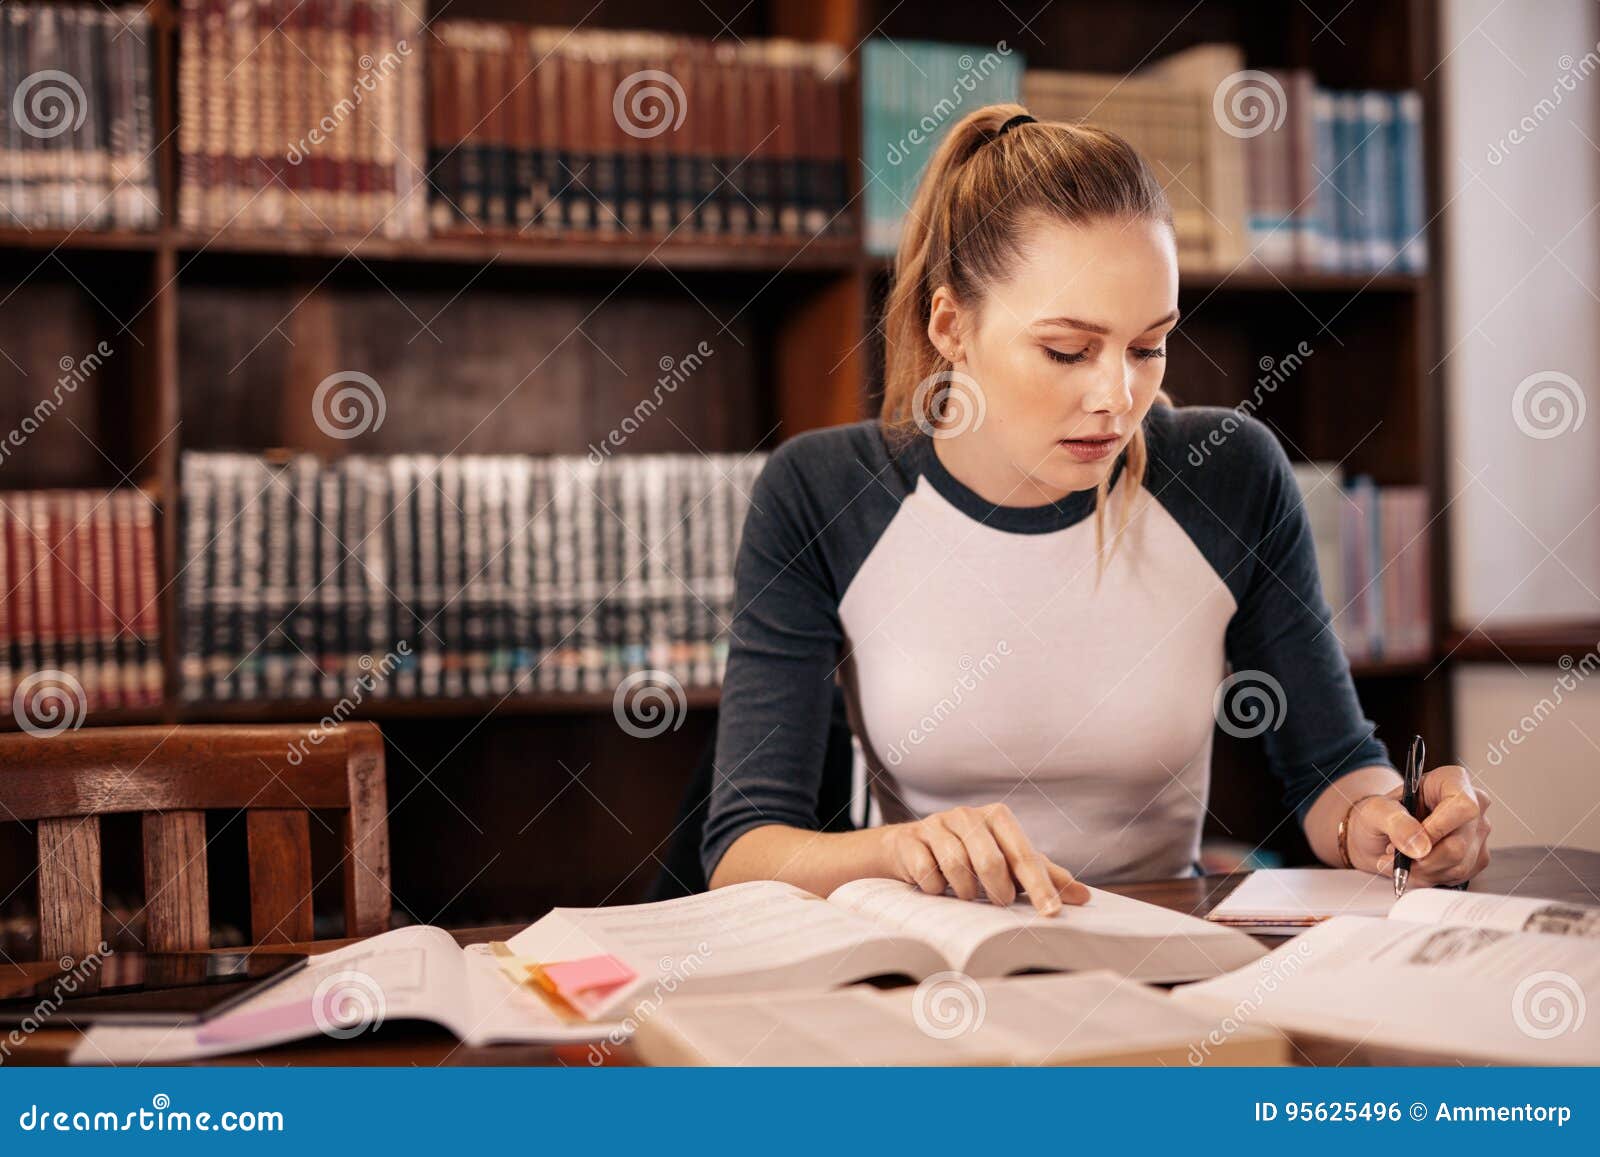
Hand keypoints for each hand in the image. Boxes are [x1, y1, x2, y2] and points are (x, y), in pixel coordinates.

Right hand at [881, 802, 1090, 914]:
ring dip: (964, 891)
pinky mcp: (911, 840)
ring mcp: (936, 824)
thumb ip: (1043, 877)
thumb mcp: (1007, 862)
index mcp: (997, 818)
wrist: (911, 847)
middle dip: (997, 891)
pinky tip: (937, 887)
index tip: (1051, 914)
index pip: (1024, 856)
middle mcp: (967, 815)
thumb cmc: (970, 855)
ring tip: (966, 895)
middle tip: (998, 903)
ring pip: (956, 866)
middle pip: (990, 861)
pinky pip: (927, 872)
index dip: (1039, 887)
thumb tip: (1085, 897)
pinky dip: (935, 888)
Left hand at [1345, 764, 1492, 886]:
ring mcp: (1478, 833)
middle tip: (1394, 854)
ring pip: (1458, 865)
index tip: (1412, 843)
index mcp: (1452, 780)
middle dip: (1422, 858)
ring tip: (1401, 857)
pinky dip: (1430, 877)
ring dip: (1422, 870)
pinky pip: (1458, 876)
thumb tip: (1420, 846)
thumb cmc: (1380, 815)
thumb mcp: (1376, 811)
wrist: (1380, 834)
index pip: (1462, 806)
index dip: (1438, 829)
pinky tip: (1415, 865)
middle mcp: (1474, 805)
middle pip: (1459, 843)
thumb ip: (1395, 823)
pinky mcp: (1477, 857)